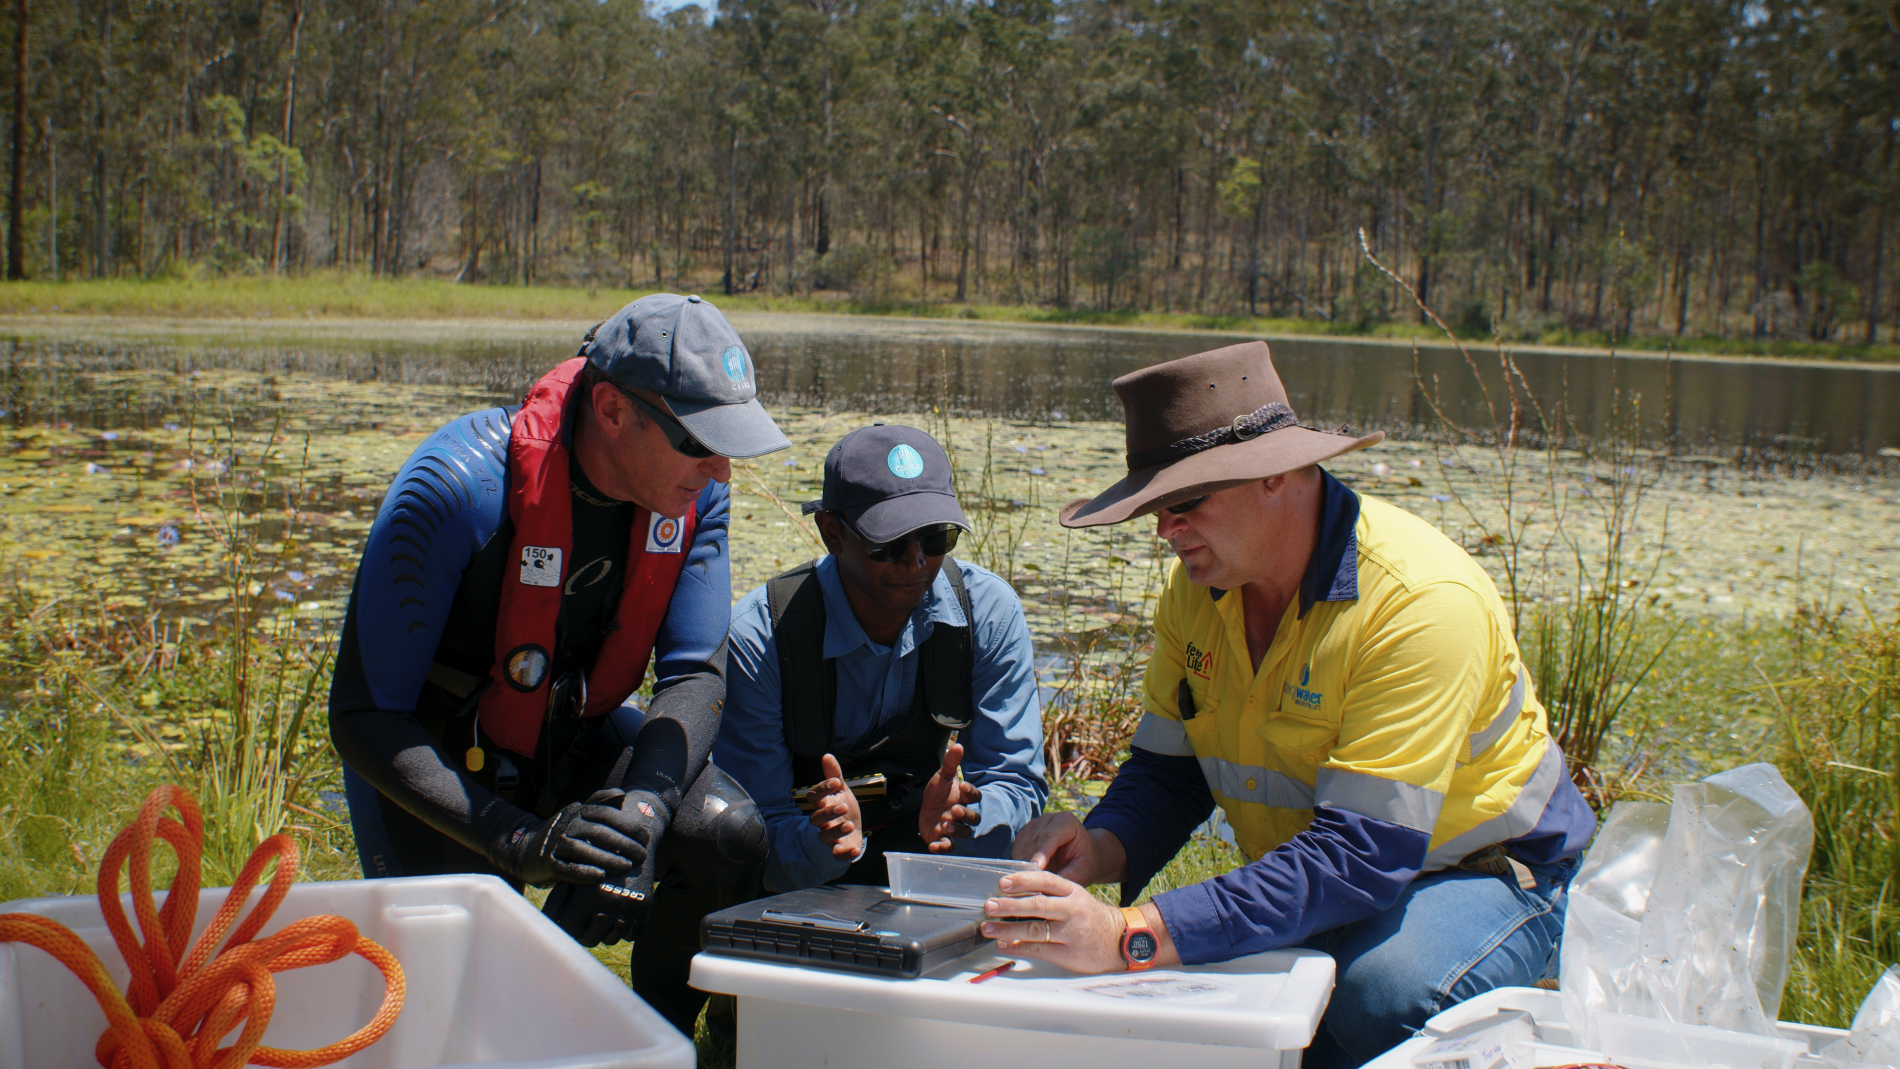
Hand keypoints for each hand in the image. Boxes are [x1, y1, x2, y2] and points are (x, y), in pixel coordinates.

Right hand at [504, 787, 668, 887]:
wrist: (528, 850)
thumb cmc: (564, 833)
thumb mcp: (580, 814)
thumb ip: (600, 803)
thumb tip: (622, 794)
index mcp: (578, 812)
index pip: (606, 814)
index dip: (628, 825)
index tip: (646, 838)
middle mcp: (567, 825)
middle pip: (598, 832)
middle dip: (623, 844)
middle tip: (641, 856)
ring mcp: (555, 844)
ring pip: (582, 850)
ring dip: (607, 859)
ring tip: (626, 867)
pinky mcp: (547, 864)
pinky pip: (566, 869)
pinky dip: (583, 873)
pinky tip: (600, 877)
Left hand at [541, 872, 654, 947]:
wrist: (633, 844)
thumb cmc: (595, 861)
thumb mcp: (575, 876)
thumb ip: (558, 902)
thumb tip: (545, 923)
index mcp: (586, 894)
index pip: (568, 931)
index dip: (567, 930)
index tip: (570, 923)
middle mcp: (608, 901)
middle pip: (589, 940)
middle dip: (586, 933)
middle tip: (589, 919)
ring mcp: (628, 906)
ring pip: (612, 938)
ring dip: (607, 931)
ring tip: (606, 913)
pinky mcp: (644, 907)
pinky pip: (632, 934)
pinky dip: (628, 928)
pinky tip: (623, 912)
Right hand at [807, 754, 863, 861]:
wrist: (853, 830)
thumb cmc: (844, 808)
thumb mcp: (842, 791)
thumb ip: (835, 775)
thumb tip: (827, 755)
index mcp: (822, 805)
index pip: (814, 797)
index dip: (822, 789)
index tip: (835, 782)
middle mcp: (822, 822)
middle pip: (815, 818)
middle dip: (828, 812)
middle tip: (844, 806)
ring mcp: (829, 837)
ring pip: (824, 837)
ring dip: (835, 831)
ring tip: (848, 824)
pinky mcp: (838, 850)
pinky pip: (837, 855)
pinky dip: (846, 854)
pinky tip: (856, 850)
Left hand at [919, 743, 980, 851]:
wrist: (924, 812)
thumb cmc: (936, 795)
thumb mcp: (941, 778)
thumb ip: (950, 764)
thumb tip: (958, 745)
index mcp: (963, 799)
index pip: (974, 796)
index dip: (971, 792)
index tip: (963, 786)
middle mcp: (962, 815)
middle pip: (973, 818)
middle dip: (966, 814)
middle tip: (955, 809)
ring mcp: (954, 828)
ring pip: (964, 832)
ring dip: (957, 829)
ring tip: (945, 824)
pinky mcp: (944, 840)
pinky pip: (948, 846)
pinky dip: (942, 847)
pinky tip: (933, 845)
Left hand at [979, 870, 1173, 973]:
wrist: (1120, 940)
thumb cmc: (1090, 917)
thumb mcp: (1076, 898)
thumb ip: (1050, 895)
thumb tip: (1012, 895)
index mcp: (1073, 892)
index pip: (1046, 881)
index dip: (1023, 880)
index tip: (1003, 882)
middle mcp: (1072, 910)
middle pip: (1038, 905)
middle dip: (1010, 905)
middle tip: (989, 906)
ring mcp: (1071, 933)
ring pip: (1036, 929)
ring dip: (1008, 929)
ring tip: (989, 928)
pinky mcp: (1069, 953)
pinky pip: (1039, 950)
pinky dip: (1019, 947)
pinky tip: (1005, 945)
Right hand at [1012, 812, 1125, 884]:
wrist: (1083, 856)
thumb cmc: (1084, 863)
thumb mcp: (1081, 871)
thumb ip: (1066, 876)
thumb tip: (1046, 887)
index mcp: (1066, 821)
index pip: (1049, 836)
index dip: (1040, 852)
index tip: (1035, 869)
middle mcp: (1048, 819)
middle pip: (1033, 840)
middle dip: (1030, 861)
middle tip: (1028, 882)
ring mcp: (1035, 824)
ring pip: (1022, 844)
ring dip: (1022, 863)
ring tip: (1026, 882)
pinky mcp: (1025, 833)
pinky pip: (1017, 848)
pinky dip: (1018, 862)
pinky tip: (1023, 876)